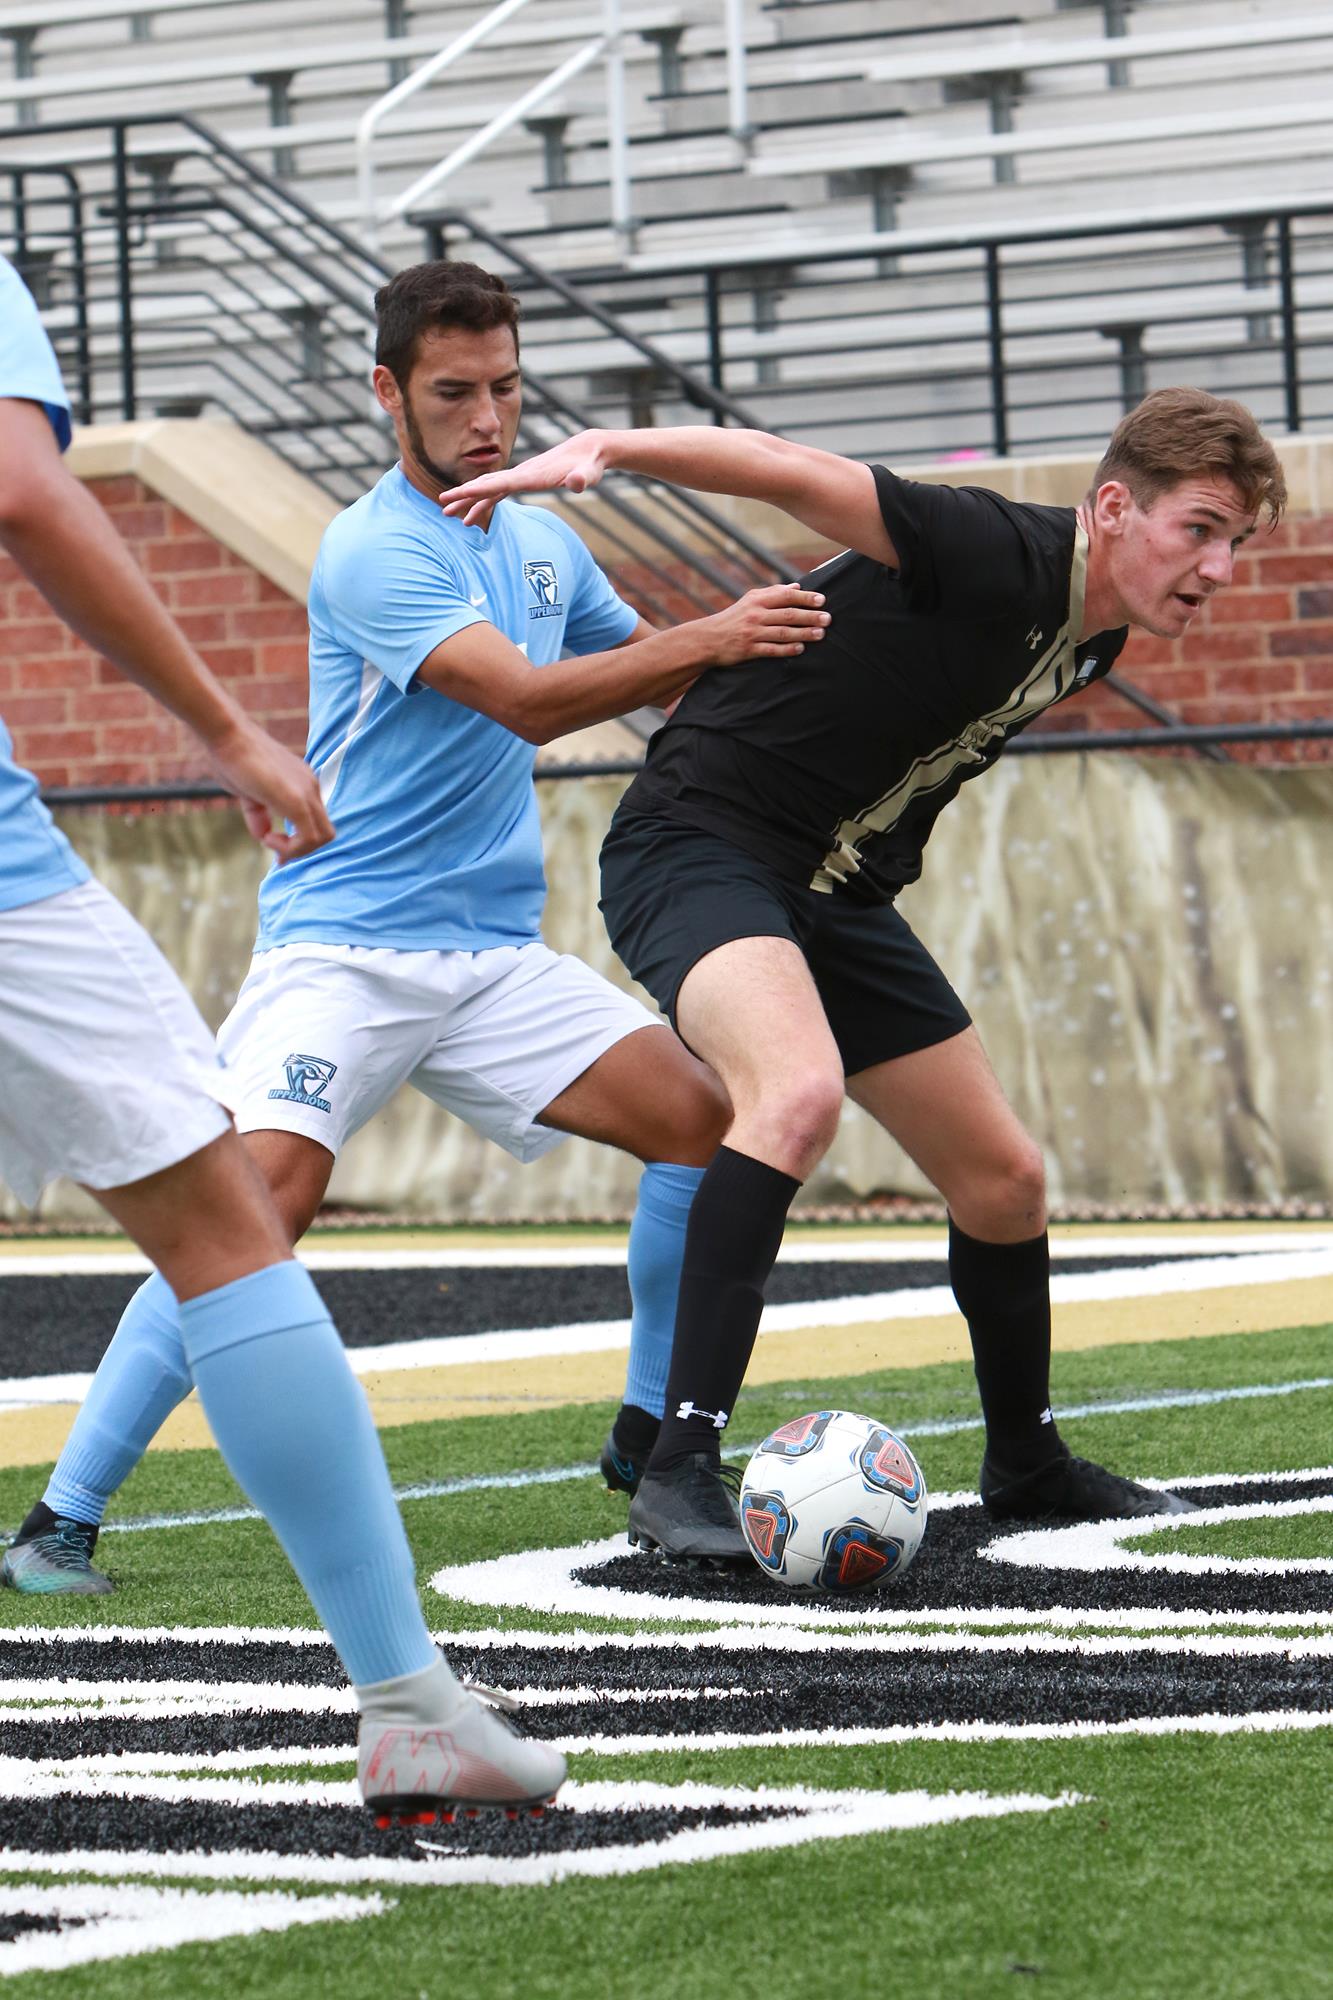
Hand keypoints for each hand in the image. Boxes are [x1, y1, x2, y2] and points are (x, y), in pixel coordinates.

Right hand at [205, 719, 333, 861]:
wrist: (227, 735)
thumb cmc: (232, 757)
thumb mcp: (248, 792)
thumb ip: (258, 814)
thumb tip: (262, 834)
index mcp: (303, 783)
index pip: (316, 820)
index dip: (300, 840)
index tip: (275, 845)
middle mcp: (310, 787)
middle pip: (325, 832)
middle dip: (302, 849)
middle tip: (277, 854)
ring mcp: (307, 791)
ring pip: (323, 836)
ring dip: (297, 849)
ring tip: (268, 841)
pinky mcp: (296, 799)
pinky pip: (309, 836)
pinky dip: (292, 847)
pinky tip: (268, 838)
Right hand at [439, 431, 608, 525]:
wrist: (589, 449)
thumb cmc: (590, 463)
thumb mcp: (589, 472)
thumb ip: (582, 478)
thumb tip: (577, 482)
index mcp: (531, 475)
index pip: (500, 483)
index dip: (479, 489)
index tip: (458, 494)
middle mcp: (521, 474)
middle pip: (486, 485)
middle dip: (464, 495)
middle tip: (442, 505)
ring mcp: (521, 477)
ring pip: (488, 489)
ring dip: (469, 501)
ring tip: (450, 515)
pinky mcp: (525, 481)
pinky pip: (498, 493)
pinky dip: (484, 503)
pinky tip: (473, 516)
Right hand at [701, 582, 829, 662]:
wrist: (709, 638)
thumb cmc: (734, 617)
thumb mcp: (750, 600)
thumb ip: (773, 593)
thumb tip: (797, 587)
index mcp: (757, 600)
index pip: (785, 596)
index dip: (805, 598)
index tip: (821, 600)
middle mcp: (756, 615)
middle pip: (788, 614)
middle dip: (809, 616)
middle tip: (827, 619)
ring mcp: (752, 632)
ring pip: (783, 632)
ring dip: (803, 633)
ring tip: (820, 634)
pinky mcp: (749, 649)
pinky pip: (772, 650)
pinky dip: (787, 649)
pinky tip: (800, 649)